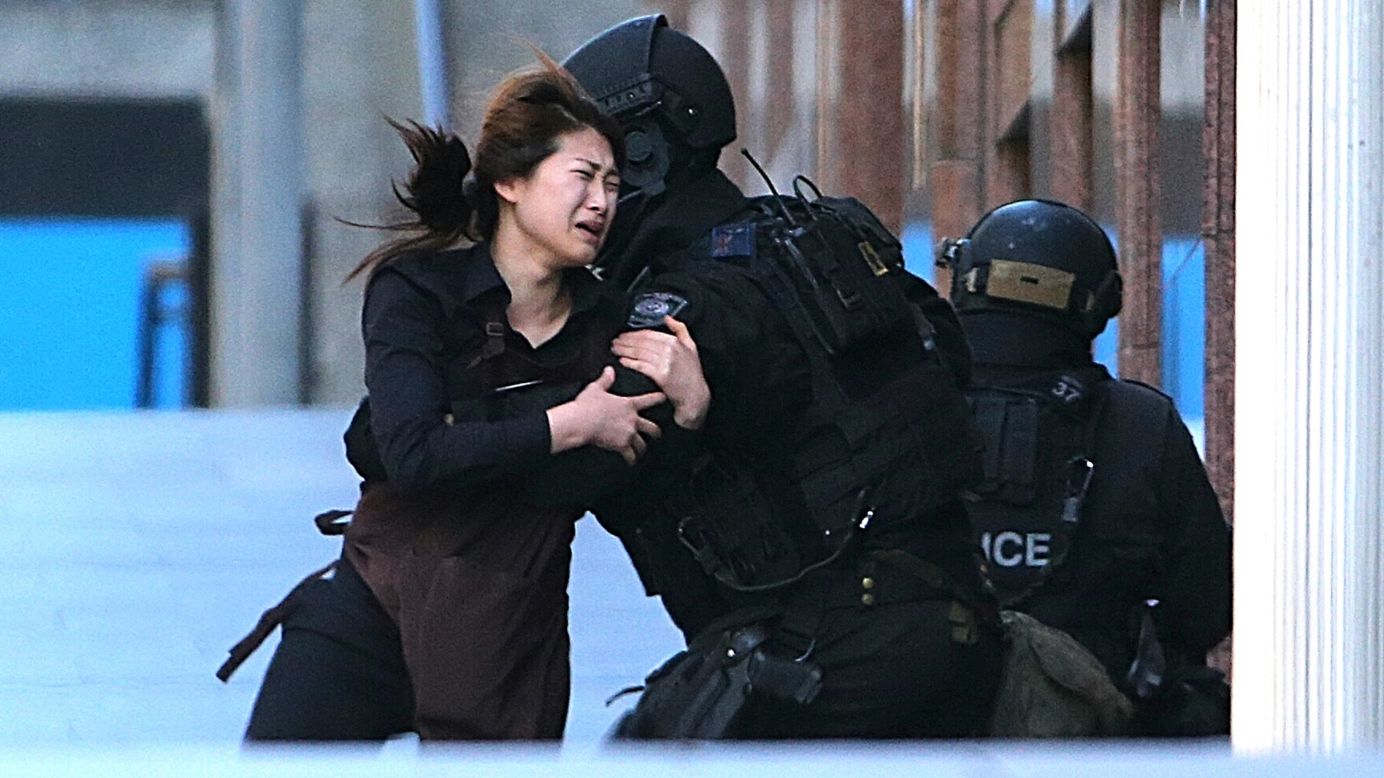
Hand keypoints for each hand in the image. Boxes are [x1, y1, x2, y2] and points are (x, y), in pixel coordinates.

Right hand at [547, 367, 664, 463]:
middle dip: (656, 432)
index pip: (649, 400)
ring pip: (642, 444)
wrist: (582, 421)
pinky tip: (631, 462)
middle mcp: (632, 420)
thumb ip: (606, 380)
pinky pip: (631, 455)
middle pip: (652, 428)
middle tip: (657, 435)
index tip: (664, 399)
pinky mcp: (621, 445)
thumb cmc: (587, 405)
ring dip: (642, 448)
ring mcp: (628, 433)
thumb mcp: (596, 388)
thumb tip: (609, 370)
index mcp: (629, 404)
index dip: (658, 399)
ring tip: (642, 452)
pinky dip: (631, 459)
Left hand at [611, 316, 710, 429]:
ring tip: (615, 349)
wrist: (694, 396)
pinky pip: (641, 366)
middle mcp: (670, 350)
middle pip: (641, 342)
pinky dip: (630, 363)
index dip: (634, 333)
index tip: (624, 334)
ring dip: (624, 350)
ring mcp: (665, 363)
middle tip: (615, 341)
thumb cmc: (692, 373)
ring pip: (639, 353)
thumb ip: (680, 329)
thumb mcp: (691, 346)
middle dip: (625, 341)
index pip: (649, 334)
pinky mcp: (660, 375)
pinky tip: (622, 361)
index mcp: (675, 341)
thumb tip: (667, 318)